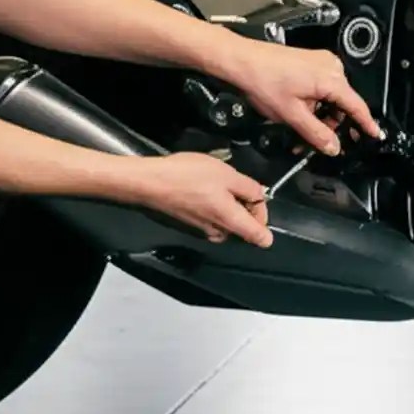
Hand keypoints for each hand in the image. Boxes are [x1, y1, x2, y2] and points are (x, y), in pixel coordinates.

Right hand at [130, 153, 272, 247]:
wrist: (147, 183)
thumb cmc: (187, 177)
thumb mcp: (227, 175)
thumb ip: (250, 189)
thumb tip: (260, 198)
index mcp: (231, 222)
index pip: (261, 238)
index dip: (265, 218)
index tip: (256, 200)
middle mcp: (218, 233)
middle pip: (244, 226)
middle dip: (244, 206)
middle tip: (230, 184)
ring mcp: (202, 232)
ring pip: (227, 220)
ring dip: (226, 204)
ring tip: (212, 184)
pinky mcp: (189, 227)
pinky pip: (210, 218)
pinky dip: (210, 205)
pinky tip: (199, 188)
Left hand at [220, 41, 383, 155]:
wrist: (242, 60)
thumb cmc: (264, 80)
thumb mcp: (292, 115)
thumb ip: (316, 133)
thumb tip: (333, 147)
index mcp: (331, 79)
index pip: (357, 106)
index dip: (367, 124)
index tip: (375, 135)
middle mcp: (331, 67)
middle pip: (343, 103)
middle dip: (332, 124)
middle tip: (317, 141)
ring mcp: (321, 62)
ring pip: (331, 97)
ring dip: (321, 114)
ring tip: (301, 127)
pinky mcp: (312, 62)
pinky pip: (322, 87)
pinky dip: (315, 102)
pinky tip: (301, 111)